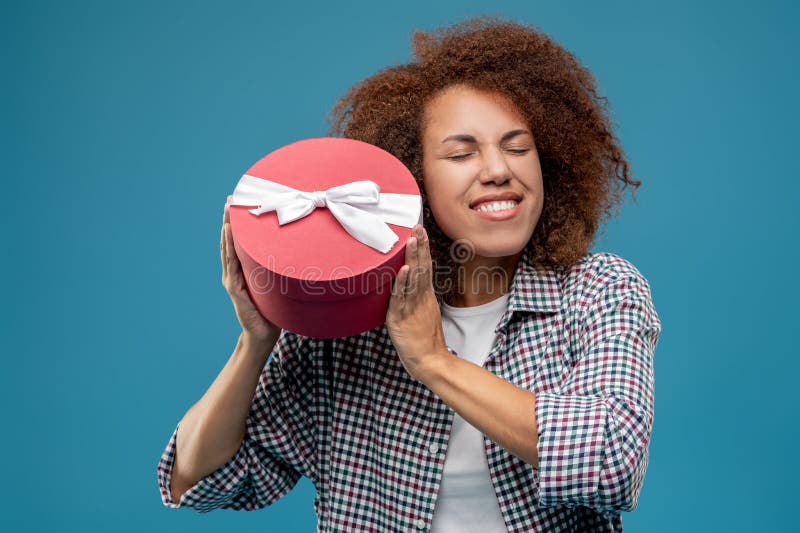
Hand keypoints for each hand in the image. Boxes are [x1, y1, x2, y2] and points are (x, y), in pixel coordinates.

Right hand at [221, 195, 280, 342]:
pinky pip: (231, 263)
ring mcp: (232, 279)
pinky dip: (229, 246)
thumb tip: (304, 253)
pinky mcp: (234, 288)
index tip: (240, 203)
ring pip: (228, 248)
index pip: (238, 242)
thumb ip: (282, 269)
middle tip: (232, 197)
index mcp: (243, 270)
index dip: (238, 223)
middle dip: (230, 218)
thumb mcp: (278, 283)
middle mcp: (234, 272)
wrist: (264, 334)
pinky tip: (228, 231)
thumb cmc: (274, 309)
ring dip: (227, 227)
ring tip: (228, 209)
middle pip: (230, 240)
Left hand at [386, 224, 449, 381]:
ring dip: (412, 258)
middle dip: (420, 246)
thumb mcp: (424, 312)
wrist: (429, 361)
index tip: (420, 230)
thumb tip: (410, 282)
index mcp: (426, 295)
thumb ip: (417, 296)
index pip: (426, 266)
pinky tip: (404, 270)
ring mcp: (411, 307)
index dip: (423, 248)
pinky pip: (401, 298)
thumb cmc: (425, 339)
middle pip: (422, 268)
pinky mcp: (400, 318)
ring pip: (413, 279)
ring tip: (411, 240)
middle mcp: (420, 298)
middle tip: (417, 227)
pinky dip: (403, 283)